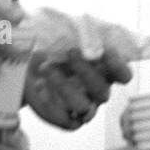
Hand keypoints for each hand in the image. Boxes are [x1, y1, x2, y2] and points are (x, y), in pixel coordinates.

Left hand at [20, 10, 134, 129]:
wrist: (27, 62)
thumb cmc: (54, 45)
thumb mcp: (70, 31)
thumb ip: (85, 35)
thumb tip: (93, 47)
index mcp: (105, 70)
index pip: (123, 75)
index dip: (118, 66)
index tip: (105, 51)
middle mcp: (97, 90)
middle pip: (103, 91)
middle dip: (86, 71)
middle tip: (70, 52)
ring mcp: (83, 105)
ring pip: (84, 106)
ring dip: (65, 87)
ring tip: (46, 68)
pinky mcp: (66, 118)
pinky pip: (65, 119)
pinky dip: (51, 103)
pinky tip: (39, 85)